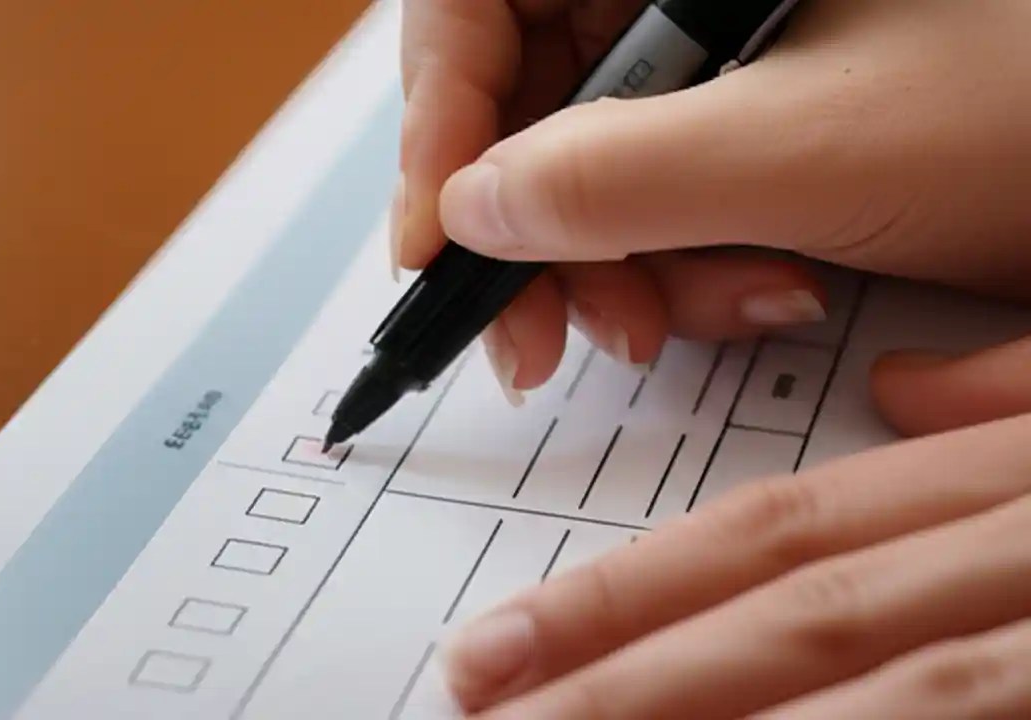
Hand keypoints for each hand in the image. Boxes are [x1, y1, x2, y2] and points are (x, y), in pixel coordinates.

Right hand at [395, 0, 1030, 423]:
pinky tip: (752, 288)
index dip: (436, 124)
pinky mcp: (745, 110)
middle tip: (550, 339)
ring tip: (705, 317)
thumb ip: (622, 177)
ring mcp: (715, 43)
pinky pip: (659, 191)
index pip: (479, 4)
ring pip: (589, 161)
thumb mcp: (816, 150)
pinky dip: (682, 262)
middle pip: (526, 97)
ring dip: (625, 265)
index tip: (435, 248)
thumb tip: (473, 209)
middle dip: (542, 232)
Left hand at [440, 409, 1030, 717]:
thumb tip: (902, 384)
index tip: (500, 639)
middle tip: (484, 709)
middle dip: (622, 677)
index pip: (775, 528)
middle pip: (786, 616)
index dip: (624, 588)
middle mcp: (1021, 546)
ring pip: (865, 685)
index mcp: (1004, 470)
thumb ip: (1007, 398)